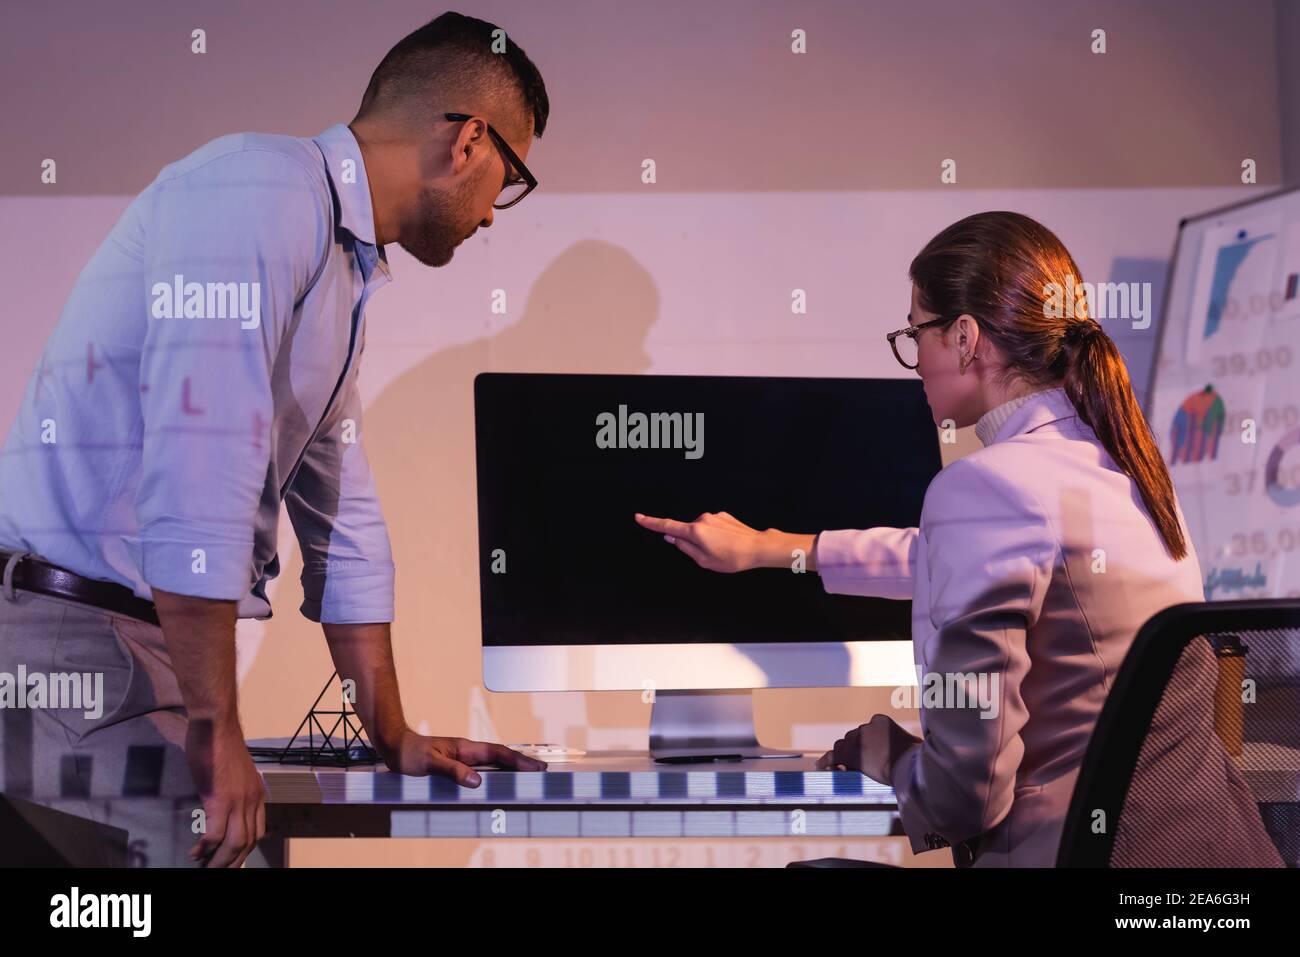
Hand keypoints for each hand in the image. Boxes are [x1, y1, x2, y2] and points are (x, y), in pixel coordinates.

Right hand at [185, 720, 265, 867]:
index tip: (231, 859)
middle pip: (248, 843)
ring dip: (219, 861)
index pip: (258, 832)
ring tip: (204, 867)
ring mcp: (238, 801)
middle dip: (232, 862)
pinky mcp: (220, 799)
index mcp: (258, 794)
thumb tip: (224, 808)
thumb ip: (236, 791)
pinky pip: (215, 834)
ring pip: (234, 844)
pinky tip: (196, 851)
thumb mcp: (236, 773)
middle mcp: (253, 800)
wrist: (216, 724)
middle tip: (215, 870)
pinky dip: (205, 847)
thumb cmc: (220, 744)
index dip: (244, 850)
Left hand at [386, 730, 546, 784]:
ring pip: (493, 762)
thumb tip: (477, 781)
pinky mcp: (457, 764)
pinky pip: (483, 768)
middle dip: (522, 763)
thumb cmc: (410, 753)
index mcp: (465, 748)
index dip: (518, 761)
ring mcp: (464, 757)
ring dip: (511, 767)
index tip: (536, 767)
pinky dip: (496, 772)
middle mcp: (468, 752)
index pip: (498, 753)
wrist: (396, 746)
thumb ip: (453, 771)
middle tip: (542, 771)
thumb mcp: (429, 763)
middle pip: (501, 756)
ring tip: (528, 775)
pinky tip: (500, 779)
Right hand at [635, 511, 771, 572]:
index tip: (639, 517)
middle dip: (693, 543)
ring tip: (723, 551)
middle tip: (710, 556)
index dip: (651, 523)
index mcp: (695, 531)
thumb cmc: (732, 558)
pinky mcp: (723, 516)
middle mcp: (702, 519)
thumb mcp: (704, 561)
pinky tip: (728, 543)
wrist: (757, 547)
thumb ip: (685, 548)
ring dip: (707, 540)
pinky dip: (716, 536)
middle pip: (687, 531)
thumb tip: (672, 538)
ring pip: (701, 530)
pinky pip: (712, 527)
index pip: (667, 526)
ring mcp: (714, 516)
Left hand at [815, 714, 921, 785]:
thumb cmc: (915, 757)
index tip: (868, 750)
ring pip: (842, 745)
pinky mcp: (849, 753)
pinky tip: (820, 767)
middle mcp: (866, 726)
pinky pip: (833, 756)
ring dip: (841, 755)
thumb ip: (910, 741)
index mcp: (881, 720)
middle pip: (853, 736)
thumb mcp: (914, 744)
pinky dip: (825, 761)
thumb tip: (917, 745)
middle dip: (854, 747)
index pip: (867, 729)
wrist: (907, 765)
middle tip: (855, 761)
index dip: (865, 742)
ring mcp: (856, 739)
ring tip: (839, 766)